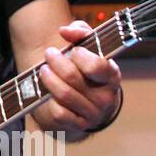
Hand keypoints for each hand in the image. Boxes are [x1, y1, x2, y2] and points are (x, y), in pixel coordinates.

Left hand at [34, 20, 122, 134]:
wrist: (88, 103)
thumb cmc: (87, 70)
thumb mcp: (89, 48)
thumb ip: (80, 33)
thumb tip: (64, 30)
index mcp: (111, 76)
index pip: (96, 66)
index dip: (81, 56)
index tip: (73, 50)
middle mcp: (106, 97)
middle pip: (73, 77)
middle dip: (56, 62)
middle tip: (49, 53)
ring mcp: (93, 113)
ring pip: (64, 94)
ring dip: (49, 79)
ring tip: (44, 69)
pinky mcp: (79, 125)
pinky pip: (59, 113)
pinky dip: (50, 100)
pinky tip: (47, 91)